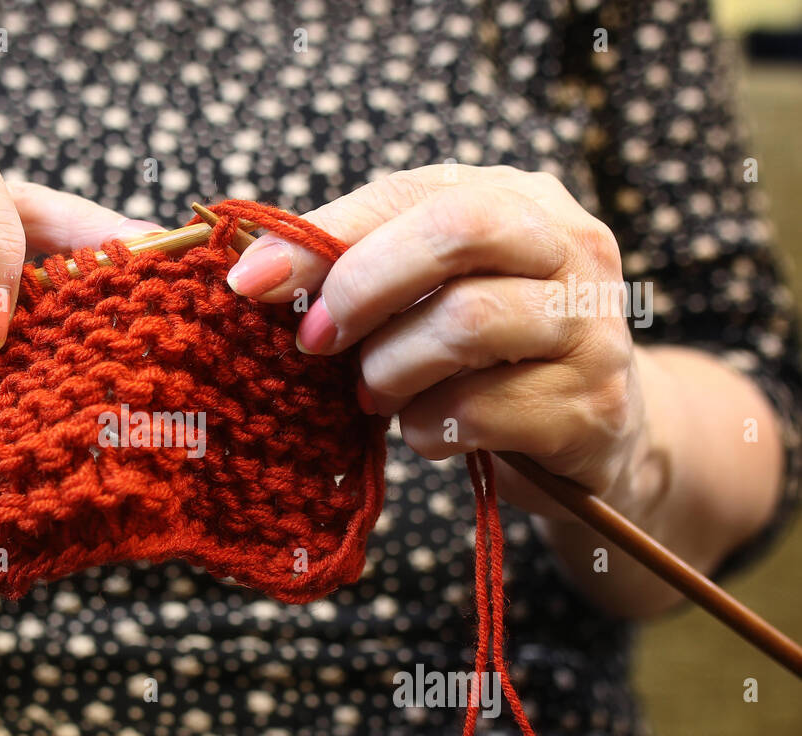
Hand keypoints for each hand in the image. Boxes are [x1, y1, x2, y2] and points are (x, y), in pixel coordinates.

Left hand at [227, 164, 654, 519]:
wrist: (593, 434)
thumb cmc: (481, 357)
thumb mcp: (423, 297)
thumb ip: (352, 270)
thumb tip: (250, 269)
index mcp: (520, 200)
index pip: (412, 194)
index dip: (323, 236)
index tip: (249, 282)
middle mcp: (570, 247)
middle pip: (457, 231)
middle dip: (363, 288)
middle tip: (316, 343)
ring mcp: (592, 325)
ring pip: (464, 323)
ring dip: (391, 369)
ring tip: (377, 392)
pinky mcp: (591, 405)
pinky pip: (476, 410)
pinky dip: (426, 428)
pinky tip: (426, 430)